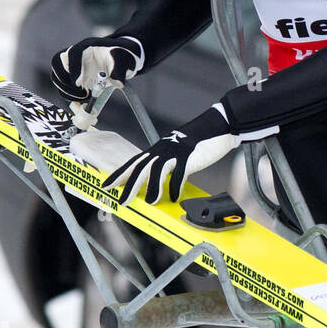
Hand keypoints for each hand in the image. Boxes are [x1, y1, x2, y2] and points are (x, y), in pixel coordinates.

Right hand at [50, 35, 144, 102]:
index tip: (78, 83)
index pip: (73, 53)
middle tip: (80, 91)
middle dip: (65, 80)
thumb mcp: (123, 61)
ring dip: (66, 89)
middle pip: (58, 63)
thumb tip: (118, 83)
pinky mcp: (70, 75)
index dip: (73, 68)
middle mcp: (75, 54)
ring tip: (84, 95)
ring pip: (57, 75)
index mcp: (87, 46)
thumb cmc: (119, 56)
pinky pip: (61, 84)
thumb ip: (120, 71)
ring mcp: (70, 64)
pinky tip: (82, 98)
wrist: (118, 57)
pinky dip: (68, 94)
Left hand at [104, 106, 239, 204]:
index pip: (133, 162)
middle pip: (140, 168)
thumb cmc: (201, 139)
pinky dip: (175, 186)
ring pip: (156, 170)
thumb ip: (172, 166)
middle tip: (121, 201)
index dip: (119, 174)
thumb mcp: (180, 152)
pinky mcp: (189, 156)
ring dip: (151, 188)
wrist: (219, 125)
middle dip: (128, 186)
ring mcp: (175, 152)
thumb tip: (169, 181)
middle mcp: (163, 150)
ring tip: (148, 202)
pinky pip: (180, 173)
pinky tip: (173, 197)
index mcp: (158, 149)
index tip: (107, 185)